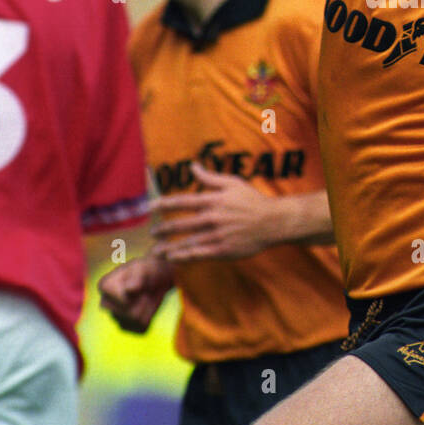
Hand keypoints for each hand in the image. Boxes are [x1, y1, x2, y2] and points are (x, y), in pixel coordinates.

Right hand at [98, 256, 173, 333]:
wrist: (156, 279)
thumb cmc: (148, 270)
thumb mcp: (146, 268)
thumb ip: (138, 277)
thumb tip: (130, 290)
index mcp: (104, 285)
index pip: (124, 300)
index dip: (138, 292)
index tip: (140, 281)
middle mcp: (106, 303)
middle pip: (130, 313)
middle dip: (143, 301)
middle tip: (146, 289)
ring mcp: (115, 316)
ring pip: (137, 320)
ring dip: (148, 306)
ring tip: (146, 295)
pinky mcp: (126, 326)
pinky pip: (142, 327)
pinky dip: (149, 315)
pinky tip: (146, 305)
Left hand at [151, 162, 286, 260]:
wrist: (273, 222)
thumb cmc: (252, 201)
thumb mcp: (233, 183)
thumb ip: (210, 178)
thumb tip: (192, 166)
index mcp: (213, 200)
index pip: (182, 202)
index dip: (163, 204)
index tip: (149, 207)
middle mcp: (212, 218)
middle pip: (181, 225)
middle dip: (163, 229)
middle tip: (152, 233)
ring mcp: (217, 236)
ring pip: (187, 242)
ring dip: (169, 247)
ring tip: (155, 251)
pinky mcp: (223, 250)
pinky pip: (199, 255)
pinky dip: (184, 257)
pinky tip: (173, 259)